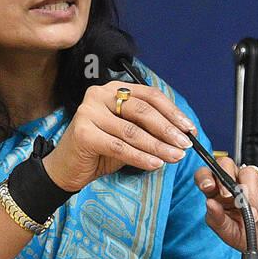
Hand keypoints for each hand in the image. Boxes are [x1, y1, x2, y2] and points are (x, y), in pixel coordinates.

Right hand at [41, 81, 193, 191]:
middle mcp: (100, 95)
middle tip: (186, 145)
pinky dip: (140, 157)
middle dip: (168, 130)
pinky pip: (120, 146)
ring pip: (133, 131)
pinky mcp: (83, 133)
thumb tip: (182, 135)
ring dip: (158, 146)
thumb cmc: (100, 149)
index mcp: (114, 90)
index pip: (150, 96)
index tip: (190, 129)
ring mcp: (89, 112)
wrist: (67, 168)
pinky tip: (155, 164)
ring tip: (175, 157)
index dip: (173, 112)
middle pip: (143, 111)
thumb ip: (149, 129)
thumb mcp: (129, 134)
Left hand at [197, 158, 257, 258]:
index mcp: (221, 194)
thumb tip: (209, 203)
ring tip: (255, 217)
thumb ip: (218, 220)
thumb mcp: (231, 235)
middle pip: (226, 164)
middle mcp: (238, 184)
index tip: (207, 186)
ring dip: (250, 197)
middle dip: (225, 178)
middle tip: (228, 198)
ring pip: (248, 172)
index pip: (207, 175)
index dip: (204, 176)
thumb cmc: (254, 238)